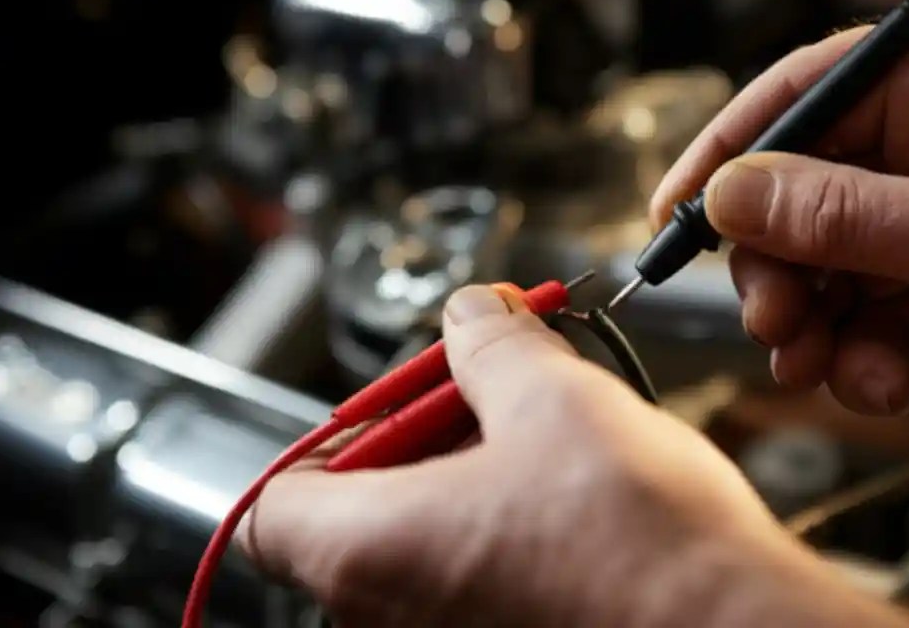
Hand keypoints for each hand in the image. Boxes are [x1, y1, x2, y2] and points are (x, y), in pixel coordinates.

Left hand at [240, 286, 908, 626]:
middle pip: (360, 517)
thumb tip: (471, 311)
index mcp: (362, 552)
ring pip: (429, 549)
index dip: (329, 439)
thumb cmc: (638, 546)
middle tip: (495, 393)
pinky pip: (481, 583)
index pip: (270, 504)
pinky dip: (510, 531)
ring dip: (475, 481)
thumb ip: (490, 342)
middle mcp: (388, 618)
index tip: (400, 400)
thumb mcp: (552, 396)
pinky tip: (580, 494)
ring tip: (552, 434)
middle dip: (424, 441)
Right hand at [652, 12, 908, 420]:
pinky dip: (861, 351)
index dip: (730, 154)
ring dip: (816, 322)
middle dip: (781, 266)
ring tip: (825, 369)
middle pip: (803, 191)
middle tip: (775, 322)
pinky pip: (871, 307)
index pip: (802, 95)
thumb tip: (734, 193)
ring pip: (830, 260)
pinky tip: (880, 383)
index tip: (676, 213)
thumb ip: (841, 216)